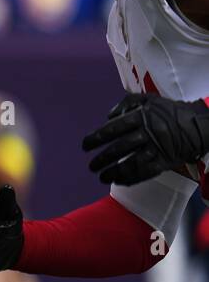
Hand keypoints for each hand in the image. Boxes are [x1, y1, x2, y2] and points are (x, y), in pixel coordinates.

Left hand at [81, 92, 208, 184]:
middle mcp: (148, 133)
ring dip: (113, 172)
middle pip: (120, 148)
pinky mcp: (166, 161)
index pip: (113, 129)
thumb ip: (126, 103)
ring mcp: (158, 148)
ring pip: (131, 163)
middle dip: (102, 159)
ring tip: (101, 177)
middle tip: (91, 166)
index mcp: (141, 116)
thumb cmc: (170, 111)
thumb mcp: (149, 99)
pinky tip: (119, 181)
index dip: (96, 138)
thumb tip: (108, 116)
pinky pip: (146, 172)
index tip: (85, 146)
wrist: (200, 124)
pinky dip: (131, 178)